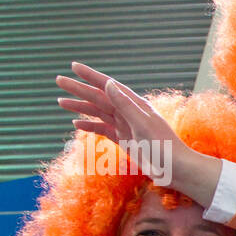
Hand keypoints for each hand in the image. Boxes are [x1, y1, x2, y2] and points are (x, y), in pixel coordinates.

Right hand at [56, 63, 222, 202]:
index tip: (73, 66)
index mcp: (135, 105)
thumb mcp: (143, 125)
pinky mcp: (125, 141)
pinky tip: (76, 123)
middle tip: (58, 80)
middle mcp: (129, 113)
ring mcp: (126, 127)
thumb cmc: (164, 147)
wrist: (177, 169)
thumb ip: (125, 105)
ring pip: (98, 113)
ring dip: (80, 107)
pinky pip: (103, 130)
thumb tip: (108, 84)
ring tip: (60, 101)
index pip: (109, 85)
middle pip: (99, 97)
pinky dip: (90, 126)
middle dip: (79, 89)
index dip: (91, 75)